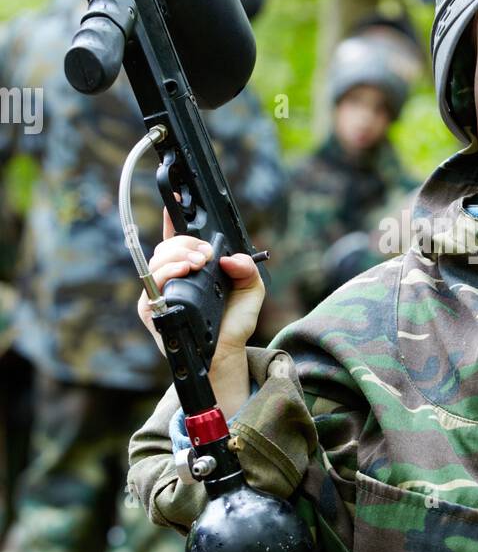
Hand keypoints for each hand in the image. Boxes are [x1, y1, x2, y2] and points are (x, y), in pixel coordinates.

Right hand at [137, 204, 265, 361]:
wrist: (226, 353)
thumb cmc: (233, 322)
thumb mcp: (251, 290)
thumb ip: (248, 268)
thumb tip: (232, 258)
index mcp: (191, 267)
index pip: (176, 236)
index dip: (172, 216)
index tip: (175, 198)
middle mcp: (172, 276)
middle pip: (167, 245)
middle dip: (187, 242)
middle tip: (206, 254)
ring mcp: (160, 291)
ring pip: (158, 260)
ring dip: (179, 254)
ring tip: (198, 262)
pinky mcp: (151, 308)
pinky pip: (151, 284)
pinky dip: (167, 273)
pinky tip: (183, 272)